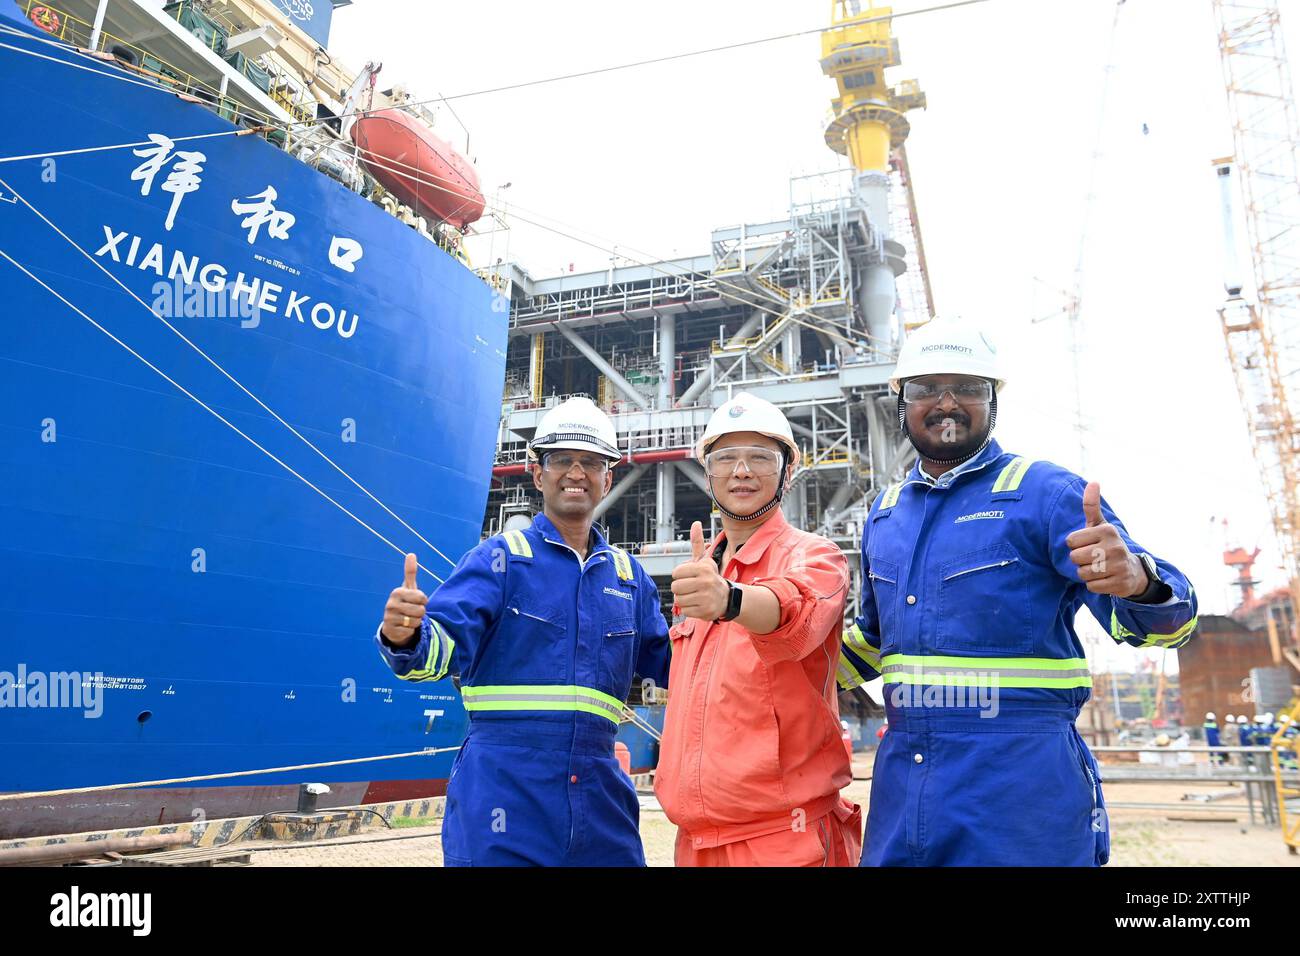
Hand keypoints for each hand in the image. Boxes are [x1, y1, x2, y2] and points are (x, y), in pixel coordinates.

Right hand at [381, 553, 426, 645]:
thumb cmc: (405, 602)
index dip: (423, 601)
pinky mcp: (390, 631)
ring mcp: (389, 618)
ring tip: (408, 619)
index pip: (422, 598)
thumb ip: (410, 573)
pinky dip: (409, 631)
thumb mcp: (408, 588)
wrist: (393, 623)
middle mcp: (390, 605)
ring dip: (415, 622)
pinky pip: (410, 631)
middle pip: (421, 611)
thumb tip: (411, 554)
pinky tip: (403, 627)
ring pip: (416, 622)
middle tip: (412, 611)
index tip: (416, 601)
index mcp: (397, 592)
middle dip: (420, 613)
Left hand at [670, 522, 730, 621]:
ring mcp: (706, 597)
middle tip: (690, 588)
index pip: (675, 573)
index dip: (679, 576)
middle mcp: (705, 582)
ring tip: (694, 596)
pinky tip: (698, 604)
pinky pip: (685, 611)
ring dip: (684, 599)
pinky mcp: (705, 611)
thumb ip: (697, 543)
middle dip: (680, 589)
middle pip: (675, 587)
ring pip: (678, 600)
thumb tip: (695, 523)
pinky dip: (689, 609)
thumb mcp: (705, 561)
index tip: (689, 577)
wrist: (727, 598)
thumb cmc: (710, 577)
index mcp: (703, 568)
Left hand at [1065, 482, 1146, 597]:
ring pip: (1082, 573)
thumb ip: (1091, 505)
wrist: (1132, 570)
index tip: (1088, 545)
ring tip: (1099, 568)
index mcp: (1107, 531)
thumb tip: (1093, 482)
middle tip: (1093, 558)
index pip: (1071, 541)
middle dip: (1080, 561)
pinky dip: (1094, 585)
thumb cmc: (1107, 544)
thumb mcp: (1100, 525)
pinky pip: (1092, 586)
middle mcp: (1114, 547)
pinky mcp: (1120, 583)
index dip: (1075, 545)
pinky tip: (1105, 578)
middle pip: (1075, 558)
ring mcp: (1119, 566)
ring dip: (1086, 573)